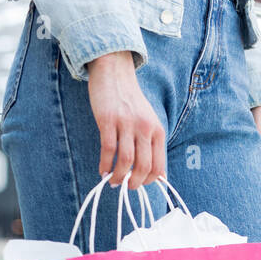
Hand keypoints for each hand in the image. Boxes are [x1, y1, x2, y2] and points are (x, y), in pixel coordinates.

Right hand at [87, 52, 165, 187]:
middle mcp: (145, 128)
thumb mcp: (148, 120)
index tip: (140, 184)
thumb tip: (151, 173)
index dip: (149, 181)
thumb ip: (150, 143)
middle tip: (126, 187)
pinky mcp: (108, 120)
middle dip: (134, 183)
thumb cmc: (130, 101)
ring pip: (126, 160)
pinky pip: (108, 149)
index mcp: (157, 131)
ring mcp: (126, 124)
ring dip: (119, 177)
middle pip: (143, 166)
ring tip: (113, 182)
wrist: (114, 72)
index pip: (158, 166)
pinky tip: (102, 170)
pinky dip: (105, 164)